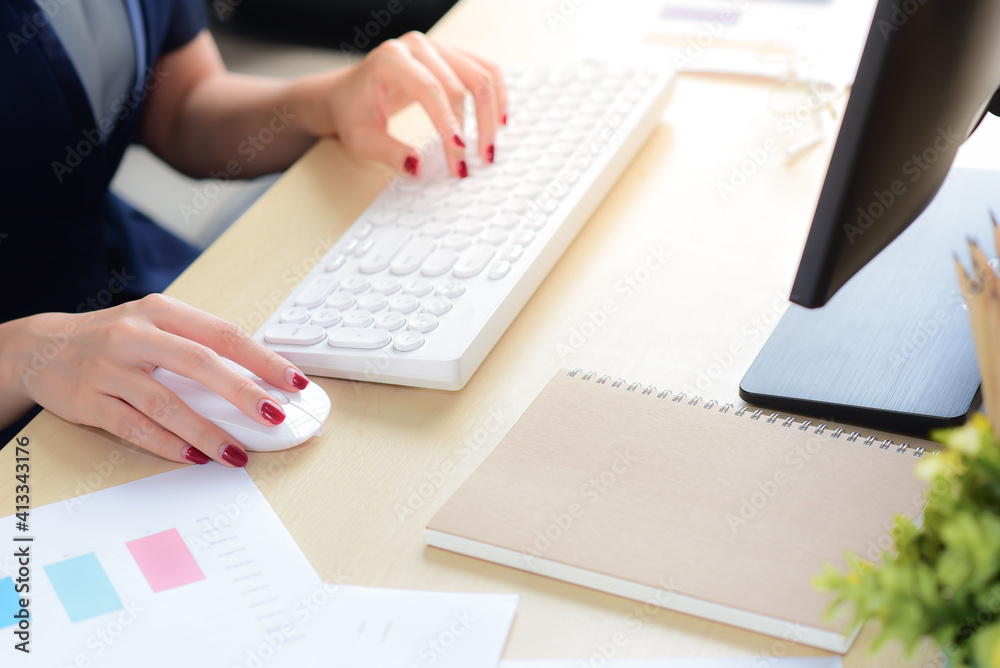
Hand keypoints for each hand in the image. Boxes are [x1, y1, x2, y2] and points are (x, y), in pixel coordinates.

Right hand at [1, 295, 309, 466]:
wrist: (40, 347)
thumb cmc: (115, 339)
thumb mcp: (157, 327)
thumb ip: (200, 347)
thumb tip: (259, 381)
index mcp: (163, 312)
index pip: (223, 334)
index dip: (263, 359)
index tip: (295, 382)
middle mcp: (135, 335)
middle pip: (199, 363)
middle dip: (243, 393)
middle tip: (274, 416)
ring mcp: (109, 368)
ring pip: (167, 403)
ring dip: (207, 432)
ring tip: (237, 453)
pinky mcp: (88, 400)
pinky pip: (134, 426)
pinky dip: (167, 444)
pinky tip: (193, 456)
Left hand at [317, 32, 506, 177]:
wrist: (350, 93)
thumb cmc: (354, 113)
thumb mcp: (361, 139)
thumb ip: (389, 152)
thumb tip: (418, 167)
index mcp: (390, 60)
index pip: (428, 88)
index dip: (448, 120)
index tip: (458, 151)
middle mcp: (416, 47)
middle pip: (458, 83)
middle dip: (471, 127)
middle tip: (473, 162)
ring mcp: (437, 47)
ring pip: (480, 75)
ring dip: (490, 114)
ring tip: (489, 147)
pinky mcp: (451, 55)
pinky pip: (485, 69)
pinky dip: (497, 95)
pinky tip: (501, 120)